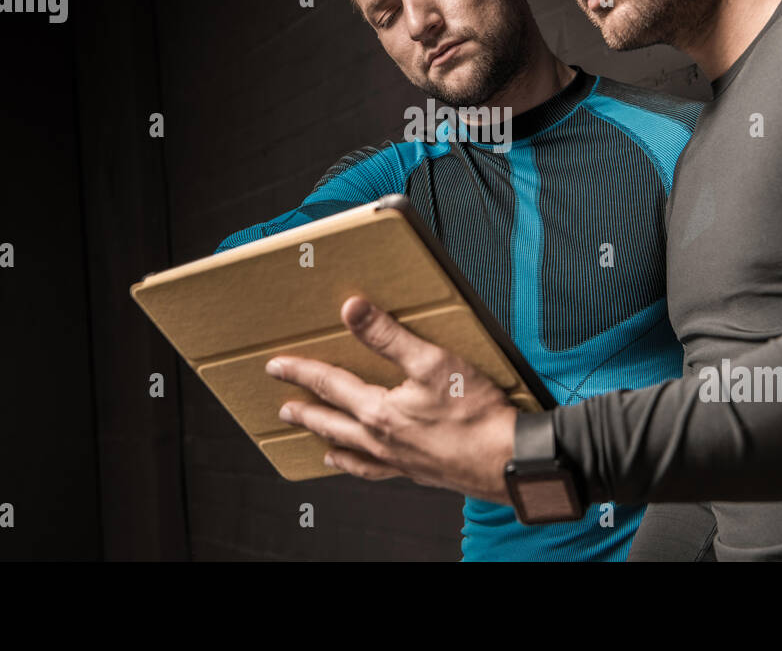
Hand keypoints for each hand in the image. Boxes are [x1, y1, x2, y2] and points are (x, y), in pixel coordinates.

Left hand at [265, 296, 518, 503]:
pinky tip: (359, 463)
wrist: (505, 458)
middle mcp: (381, 439)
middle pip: (331, 422)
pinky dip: (358, 467)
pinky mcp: (417, 471)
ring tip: (315, 441)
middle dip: (305, 412)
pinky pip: (375, 471)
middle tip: (283, 410)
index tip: (276, 366)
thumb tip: (352, 309)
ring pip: (350, 451)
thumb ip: (389, 335)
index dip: (300, 372)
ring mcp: (397, 459)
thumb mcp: (431, 361)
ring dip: (328, 440)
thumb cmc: (475, 413)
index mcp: (379, 411)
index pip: (329, 385)